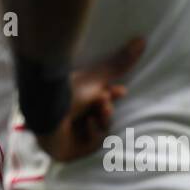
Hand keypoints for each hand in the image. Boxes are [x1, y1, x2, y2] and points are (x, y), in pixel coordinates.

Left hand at [35, 37, 144, 162]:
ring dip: (102, 118)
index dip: (112, 96)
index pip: (98, 99)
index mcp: (74, 99)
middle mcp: (71, 116)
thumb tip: (142, 39)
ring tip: (99, 109)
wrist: (48, 109)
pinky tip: (87, 124)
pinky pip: (91, 144)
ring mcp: (70, 134)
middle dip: (107, 108)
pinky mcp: (70, 150)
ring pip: (99, 130)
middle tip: (105, 102)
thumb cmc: (68, 90)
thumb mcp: (97, 77)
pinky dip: (92, 132)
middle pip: (100, 116)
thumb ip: (119, 63)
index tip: (122, 90)